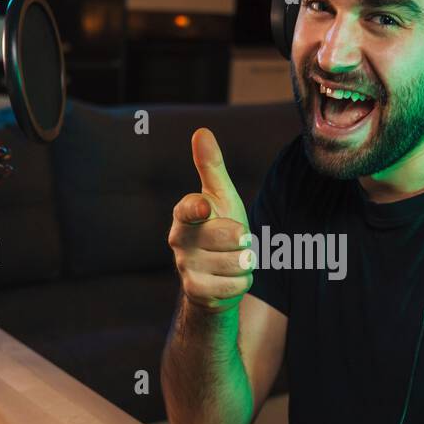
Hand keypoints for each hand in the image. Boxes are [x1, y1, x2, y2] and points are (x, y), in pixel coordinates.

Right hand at [168, 128, 253, 312]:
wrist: (214, 275)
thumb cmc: (220, 227)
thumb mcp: (220, 196)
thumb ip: (211, 166)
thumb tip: (201, 131)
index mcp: (184, 213)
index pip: (189, 209)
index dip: (197, 209)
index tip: (203, 208)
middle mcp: (179, 240)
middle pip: (231, 236)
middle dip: (243, 240)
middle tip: (233, 242)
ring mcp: (186, 267)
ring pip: (238, 262)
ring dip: (244, 262)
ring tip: (231, 260)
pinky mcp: (197, 292)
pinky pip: (236, 285)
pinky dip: (240, 282)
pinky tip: (227, 279)